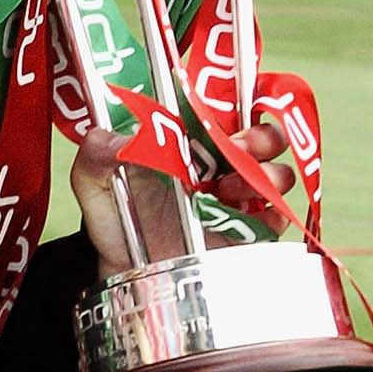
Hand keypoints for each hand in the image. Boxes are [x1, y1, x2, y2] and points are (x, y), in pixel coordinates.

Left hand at [70, 123, 296, 278]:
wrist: (126, 273)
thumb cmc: (114, 218)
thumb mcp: (93, 183)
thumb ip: (94, 155)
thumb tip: (106, 139)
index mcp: (191, 139)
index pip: (230, 106)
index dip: (240, 98)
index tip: (224, 110)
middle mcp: (222, 163)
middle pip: (266, 135)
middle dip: (262, 136)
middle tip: (240, 146)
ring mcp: (240, 198)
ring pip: (278, 174)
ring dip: (265, 176)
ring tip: (229, 191)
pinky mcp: (252, 233)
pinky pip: (278, 218)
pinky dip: (273, 215)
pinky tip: (249, 221)